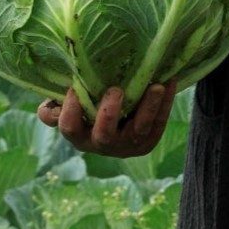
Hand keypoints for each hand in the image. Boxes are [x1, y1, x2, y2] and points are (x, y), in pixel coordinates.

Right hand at [36, 84, 172, 157]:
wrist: (116, 118)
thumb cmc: (86, 104)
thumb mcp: (69, 102)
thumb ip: (59, 98)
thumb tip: (63, 86)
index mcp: (79, 134)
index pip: (70, 128)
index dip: (70, 111)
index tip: (73, 89)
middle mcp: (101, 144)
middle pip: (105, 135)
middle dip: (109, 113)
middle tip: (115, 90)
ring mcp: (126, 146)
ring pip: (138, 131)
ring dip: (148, 108)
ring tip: (156, 86)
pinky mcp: (146, 142)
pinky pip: (158, 124)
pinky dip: (165, 104)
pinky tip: (169, 82)